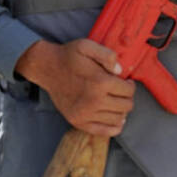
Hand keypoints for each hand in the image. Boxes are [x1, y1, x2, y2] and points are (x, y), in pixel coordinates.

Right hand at [15, 38, 134, 136]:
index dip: (129, 85)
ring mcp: (85, 113)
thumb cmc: (68, 57)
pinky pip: (105, 131)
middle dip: (126, 97)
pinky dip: (114, 127)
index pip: (129, 91)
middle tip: (119, 91)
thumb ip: (107, 55)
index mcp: (99, 82)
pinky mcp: (78, 121)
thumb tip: (120, 71)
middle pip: (126, 106)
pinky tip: (112, 117)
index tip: (124, 82)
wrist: (46, 68)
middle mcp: (94, 100)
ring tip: (113, 101)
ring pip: (118, 119)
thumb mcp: (87, 46)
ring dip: (120, 110)